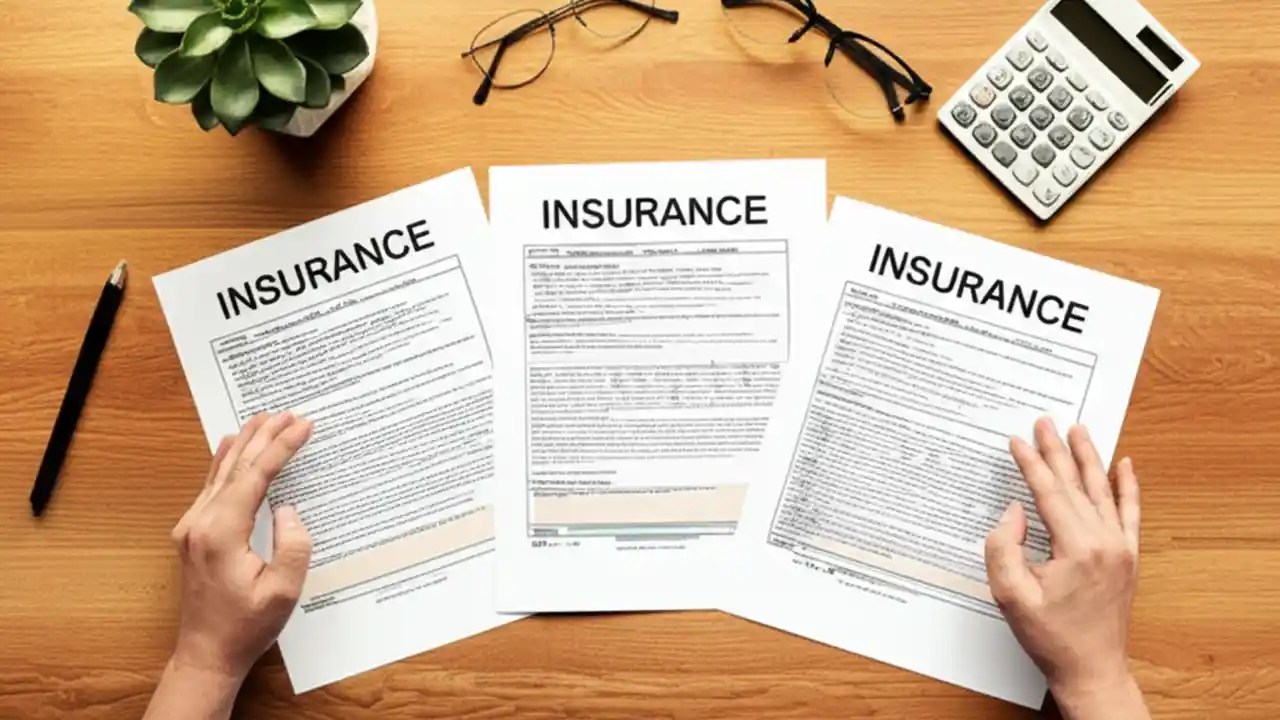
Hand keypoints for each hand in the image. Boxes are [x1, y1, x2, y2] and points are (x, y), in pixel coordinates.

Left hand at [168, 412, 313, 682]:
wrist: (207, 653)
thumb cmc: (247, 627)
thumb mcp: (284, 590)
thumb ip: (292, 544)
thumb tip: (287, 509)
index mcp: (221, 533)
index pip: (254, 476)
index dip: (281, 447)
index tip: (303, 425)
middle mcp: (200, 524)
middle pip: (234, 466)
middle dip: (264, 435)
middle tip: (289, 411)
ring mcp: (191, 527)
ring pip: (220, 472)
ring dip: (245, 443)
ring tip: (264, 418)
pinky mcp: (192, 534)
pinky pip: (211, 486)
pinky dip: (228, 462)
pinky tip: (231, 447)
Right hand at [985, 418, 1145, 718]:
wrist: (1091, 669)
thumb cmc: (1050, 637)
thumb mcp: (1010, 595)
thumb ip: (1003, 547)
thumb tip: (1014, 512)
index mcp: (1077, 548)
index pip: (1050, 493)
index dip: (1031, 464)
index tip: (1017, 441)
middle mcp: (1105, 542)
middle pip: (1077, 484)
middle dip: (1057, 451)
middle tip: (1045, 422)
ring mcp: (1120, 548)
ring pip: (1103, 491)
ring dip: (1088, 458)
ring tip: (1078, 430)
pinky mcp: (1128, 558)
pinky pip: (1129, 512)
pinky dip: (1127, 486)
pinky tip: (1124, 464)